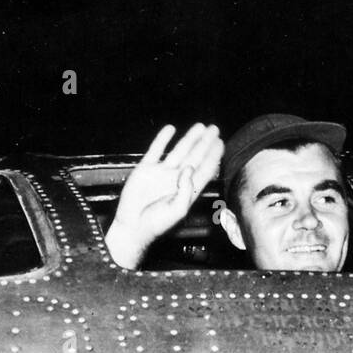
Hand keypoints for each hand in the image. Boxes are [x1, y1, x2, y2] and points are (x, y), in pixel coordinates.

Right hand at [105, 122, 222, 267]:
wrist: (132, 226)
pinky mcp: (145, 169)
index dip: (213, 156)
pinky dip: (162, 139)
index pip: (204, 170)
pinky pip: (155, 150)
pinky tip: (170, 129)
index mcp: (187, 191)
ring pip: (179, 151)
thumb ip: (186, 190)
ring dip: (189, 138)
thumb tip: (189, 168)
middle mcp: (176, 180)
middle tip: (215, 129)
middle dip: (205, 143)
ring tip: (200, 127)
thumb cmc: (156, 224)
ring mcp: (161, 173)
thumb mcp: (177, 210)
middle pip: (195, 157)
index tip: (220, 143)